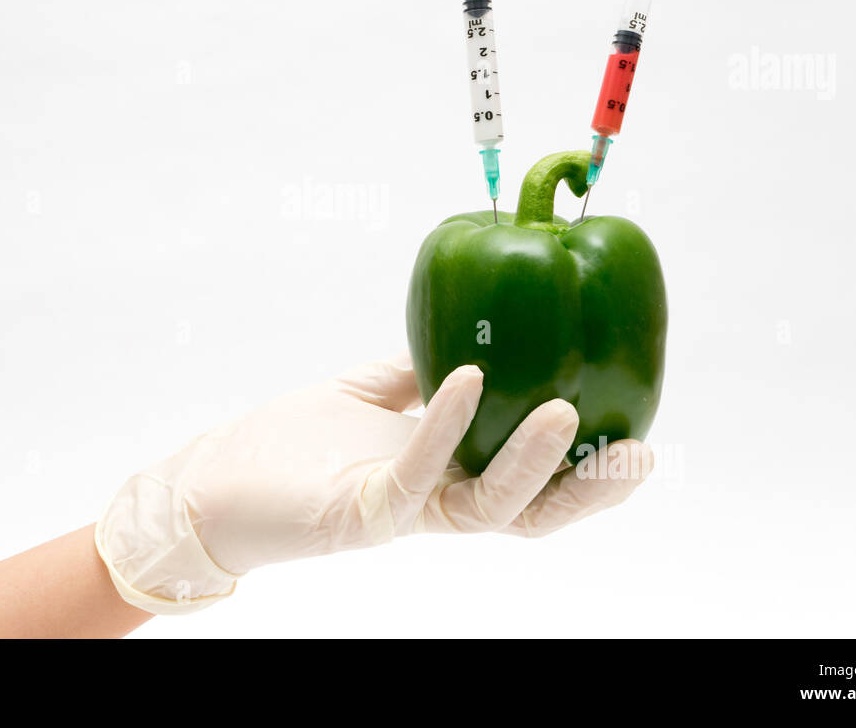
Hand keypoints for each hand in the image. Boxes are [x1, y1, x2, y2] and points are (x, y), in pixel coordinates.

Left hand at [95, 353, 652, 612]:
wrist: (215, 481)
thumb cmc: (289, 445)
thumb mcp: (369, 394)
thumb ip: (416, 375)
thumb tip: (467, 341)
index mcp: (443, 477)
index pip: (529, 484)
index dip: (584, 469)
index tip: (636, 432)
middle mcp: (434, 504)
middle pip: (529, 512)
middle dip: (588, 488)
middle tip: (639, 450)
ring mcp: (402, 513)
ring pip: (487, 504)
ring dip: (533, 461)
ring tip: (571, 411)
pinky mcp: (362, 513)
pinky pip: (416, 473)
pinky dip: (445, 424)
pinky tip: (468, 380)